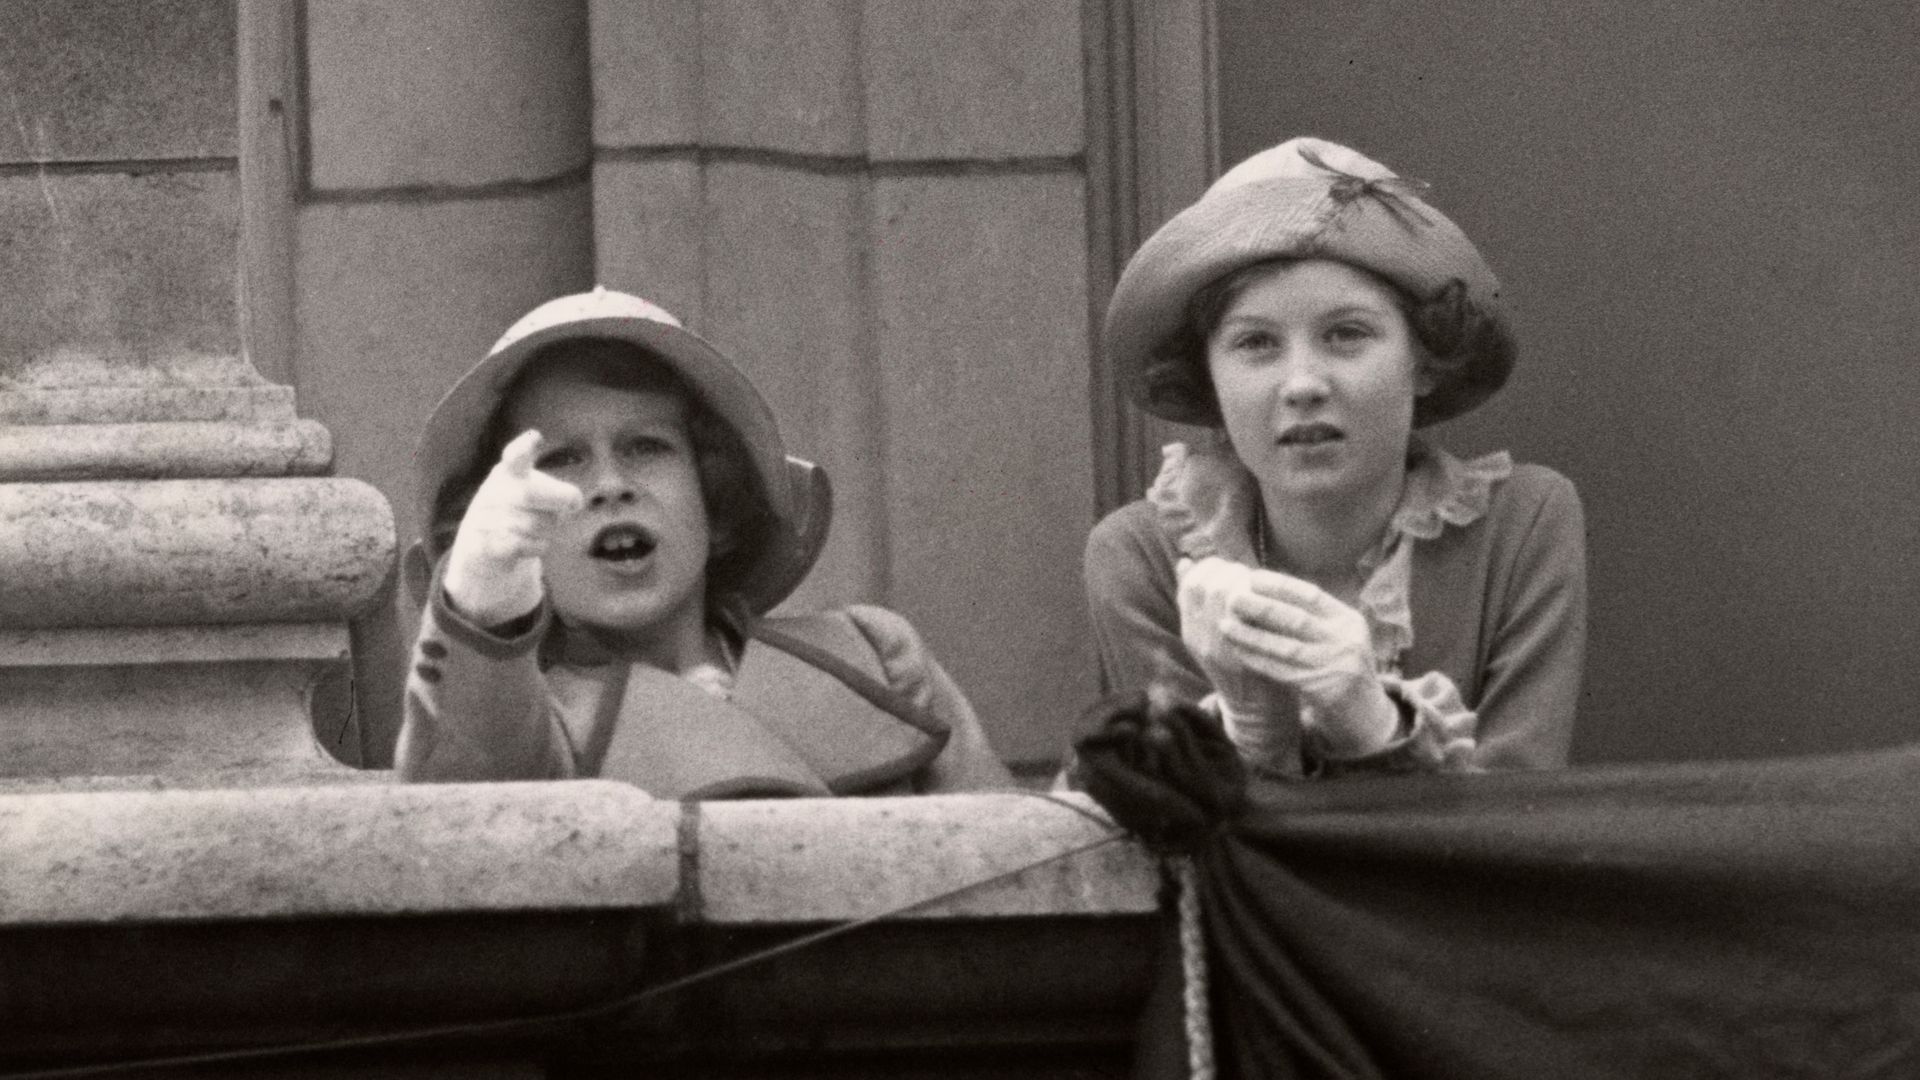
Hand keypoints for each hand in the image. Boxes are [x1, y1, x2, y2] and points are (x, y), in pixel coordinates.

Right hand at [441, 429, 584, 625]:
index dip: (524, 448)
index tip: (535, 438)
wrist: (480, 548)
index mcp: (509, 473)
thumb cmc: (518, 513)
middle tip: (572, 504)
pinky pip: (525, 545)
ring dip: (548, 530)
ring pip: (536, 524)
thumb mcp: (529, 492)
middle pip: (531, 493)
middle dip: (559, 499)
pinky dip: (537, 547)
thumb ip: (554, 493)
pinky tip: (530, 544)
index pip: (515, 457)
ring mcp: (485, 517)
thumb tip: (572, 500)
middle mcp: (494, 491)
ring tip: (536, 528)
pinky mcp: (483, 543)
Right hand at [1176, 557, 1300, 762]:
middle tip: (1246, 576)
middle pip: (1206, 586)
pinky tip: (1270, 602)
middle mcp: (1200, 639)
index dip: (1211, 568)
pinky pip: (1249, 614)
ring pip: (1226, 596)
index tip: (1229, 570)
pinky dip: (1261, 601)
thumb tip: (1184, 561)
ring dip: (1245, 583)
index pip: (1190, 584)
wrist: (1256, 709)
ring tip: (1257, 587)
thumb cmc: (1238, 661)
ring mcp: (1221, 648)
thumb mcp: (1210, 631)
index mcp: (1190, 630)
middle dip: (1229, 572)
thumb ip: (1199, 600)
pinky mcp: (1245, 655)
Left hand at [1223, 572, 1400, 756]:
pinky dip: (1258, 660)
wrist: (1366, 716)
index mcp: (1349, 621)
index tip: (1253, 578)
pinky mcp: (1324, 692)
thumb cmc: (1341, 669)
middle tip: (1233, 598)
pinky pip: (1282, 672)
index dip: (1281, 585)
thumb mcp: (1337, 637)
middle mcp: (1347, 641)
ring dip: (1252, 636)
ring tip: (1226, 625)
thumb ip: (1312, 618)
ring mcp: (1337, 667)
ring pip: (1286, 647)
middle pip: (1298, 619)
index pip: (1312, 596)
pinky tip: (1238, 651)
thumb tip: (1266, 592)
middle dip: (1262, 607)